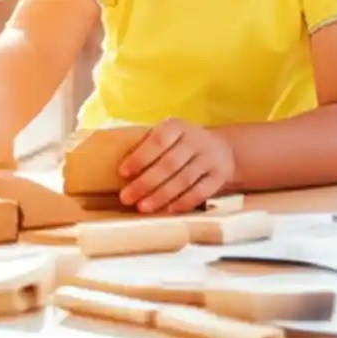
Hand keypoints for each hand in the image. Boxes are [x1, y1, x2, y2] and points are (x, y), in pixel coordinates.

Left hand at [117, 118, 234, 214]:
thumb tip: (112, 166)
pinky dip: (184, 202)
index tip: (123, 173)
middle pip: (170, 163)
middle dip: (146, 182)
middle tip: (126, 198)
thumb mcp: (170, 136)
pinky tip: (169, 210)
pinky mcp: (219, 177)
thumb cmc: (183, 146)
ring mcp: (209, 159)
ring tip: (143, 207)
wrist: (224, 150)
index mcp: (178, 127)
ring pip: (184, 179)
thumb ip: (148, 146)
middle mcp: (195, 140)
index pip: (158, 140)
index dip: (140, 156)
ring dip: (162, 195)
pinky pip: (201, 191)